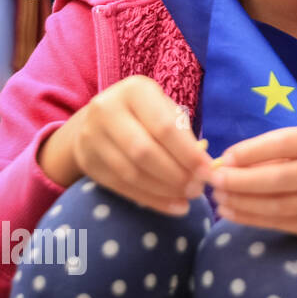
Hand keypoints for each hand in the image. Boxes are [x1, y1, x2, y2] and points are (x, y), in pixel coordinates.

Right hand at [37, 74, 211, 214]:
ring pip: (131, 173)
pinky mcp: (88, 162)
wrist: (98, 119)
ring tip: (188, 198)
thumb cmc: (147, 113)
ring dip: (164, 190)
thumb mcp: (166, 111)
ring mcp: (92, 137)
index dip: (187, 153)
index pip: (164, 127)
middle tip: (198, 189)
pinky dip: (150, 199)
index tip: (207, 171)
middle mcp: (106, 109)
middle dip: (176, 175)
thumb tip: (205, 167)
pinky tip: (173, 206)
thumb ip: (184, 135)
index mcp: (135, 91)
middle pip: (144, 152)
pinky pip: (121, 187)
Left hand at [210, 124, 296, 243]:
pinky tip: (231, 211)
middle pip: (277, 179)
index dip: (248, 152)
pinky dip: (250, 218)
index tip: (222, 158)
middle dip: (239, 181)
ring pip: (276, 205)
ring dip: (240, 202)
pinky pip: (279, 223)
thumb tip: (227, 163)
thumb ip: (275, 151)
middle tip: (212, 180)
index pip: (282, 144)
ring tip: (218, 197)